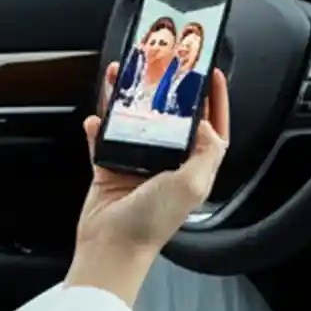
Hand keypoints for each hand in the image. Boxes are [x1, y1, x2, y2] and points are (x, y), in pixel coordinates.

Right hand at [63, 62, 229, 305]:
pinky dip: (98, 127)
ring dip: (127, 98)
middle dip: (164, 89)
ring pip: (134, 120)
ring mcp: (137, 164)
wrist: (112, 245)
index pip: (212, 127)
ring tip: (121, 75)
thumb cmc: (153, 222)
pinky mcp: (110, 167)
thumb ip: (206, 150)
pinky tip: (96, 117)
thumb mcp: (193, 184)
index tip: (210, 74)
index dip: (214, 101)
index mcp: (193, 167)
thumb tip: (203, 121)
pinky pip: (103, 139)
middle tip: (159, 64)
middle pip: (169, 116)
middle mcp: (167, 163)